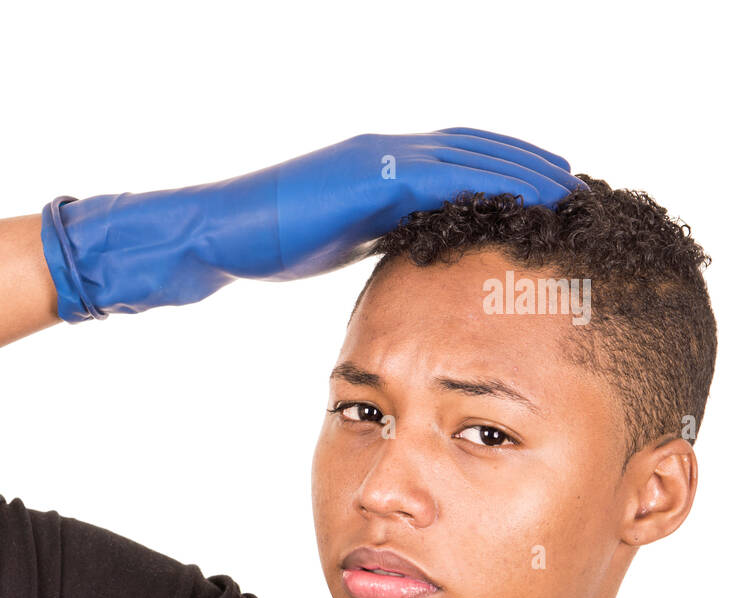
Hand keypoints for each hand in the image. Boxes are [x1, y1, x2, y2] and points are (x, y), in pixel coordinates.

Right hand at [41, 127, 584, 321]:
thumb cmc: (263, 243)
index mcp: (376, 166)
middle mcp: (384, 152)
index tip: (541, 194)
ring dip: (524, 171)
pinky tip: (526, 203)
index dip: (501, 172)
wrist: (217, 232)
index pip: (454, 162)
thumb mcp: (334, 237)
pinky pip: (448, 178)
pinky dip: (492, 186)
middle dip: (527, 165)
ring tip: (569, 191)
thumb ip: (375, 232)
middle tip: (574, 189)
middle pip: (475, 149)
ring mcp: (379, 158)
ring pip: (471, 156)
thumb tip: (410, 253)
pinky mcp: (371, 175)